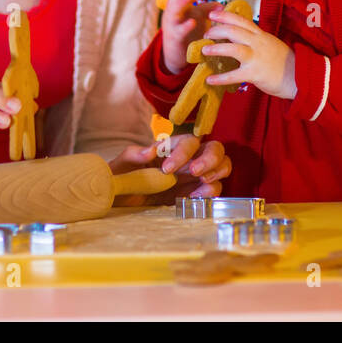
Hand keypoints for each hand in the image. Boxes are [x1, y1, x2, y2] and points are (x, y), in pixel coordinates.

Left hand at [106, 134, 231, 205]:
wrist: (120, 201)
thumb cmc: (122, 177)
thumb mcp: (121, 165)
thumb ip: (133, 155)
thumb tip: (150, 151)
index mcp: (171, 148)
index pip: (188, 141)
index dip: (182, 152)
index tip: (166, 169)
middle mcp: (188, 159)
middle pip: (214, 148)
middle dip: (210, 158)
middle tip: (195, 172)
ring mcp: (194, 177)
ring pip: (221, 167)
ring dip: (217, 172)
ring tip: (203, 183)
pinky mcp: (195, 195)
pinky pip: (213, 190)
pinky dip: (211, 193)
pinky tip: (196, 198)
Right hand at [160, 0, 221, 73]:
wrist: (176, 53)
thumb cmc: (187, 31)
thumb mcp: (197, 17)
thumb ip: (207, 9)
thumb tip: (222, 5)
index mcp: (180, 4)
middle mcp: (174, 10)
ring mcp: (172, 23)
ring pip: (173, 9)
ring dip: (181, 1)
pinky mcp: (174, 37)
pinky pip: (178, 30)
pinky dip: (185, 26)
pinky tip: (192, 22)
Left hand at [202, 8, 296, 99]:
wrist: (299, 77)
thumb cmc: (284, 62)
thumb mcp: (271, 44)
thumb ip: (256, 40)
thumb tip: (240, 38)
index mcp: (261, 35)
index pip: (242, 21)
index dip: (225, 16)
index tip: (212, 14)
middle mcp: (258, 43)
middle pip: (235, 31)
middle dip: (217, 30)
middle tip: (206, 34)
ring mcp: (257, 58)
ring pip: (234, 48)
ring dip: (217, 48)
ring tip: (204, 50)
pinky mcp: (255, 74)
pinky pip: (235, 75)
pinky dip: (221, 78)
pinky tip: (209, 79)